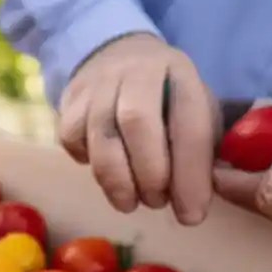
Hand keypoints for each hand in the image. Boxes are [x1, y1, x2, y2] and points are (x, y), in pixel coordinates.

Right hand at [58, 33, 218, 223]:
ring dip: (117, 181)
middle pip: (137, 122)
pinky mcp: (69, 101)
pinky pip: (72, 140)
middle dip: (149, 174)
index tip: (191, 216)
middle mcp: (136, 70)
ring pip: (100, 136)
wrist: (117, 56)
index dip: (190, 176)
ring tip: (131, 202)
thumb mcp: (196, 110)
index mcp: (180, 73)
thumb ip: (203, 149)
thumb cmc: (166, 97)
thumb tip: (196, 201)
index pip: (188, 125)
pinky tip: (108, 172)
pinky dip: (89, 165)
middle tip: (157, 203)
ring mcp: (97, 84)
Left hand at [213, 72, 271, 229]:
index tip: (196, 138)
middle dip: (218, 164)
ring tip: (220, 127)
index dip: (214, 170)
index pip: (237, 193)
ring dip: (236, 159)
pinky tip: (255, 132)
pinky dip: (258, 153)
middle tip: (201, 127)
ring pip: (255, 181)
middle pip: (240, 190)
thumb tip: (261, 193)